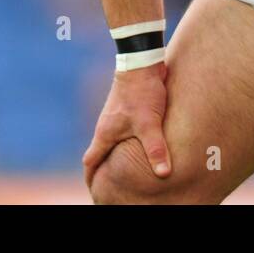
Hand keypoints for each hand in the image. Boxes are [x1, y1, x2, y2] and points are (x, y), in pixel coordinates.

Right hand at [82, 61, 170, 187]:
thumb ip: (155, 148)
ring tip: (128, 171)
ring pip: (114, 142)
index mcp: (105, 133)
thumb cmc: (142, 92)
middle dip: (105, 171)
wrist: (142, 61)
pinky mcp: (129, 110)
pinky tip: (142, 148)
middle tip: (114, 187)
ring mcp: (117, 117)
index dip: (91, 178)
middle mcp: (107, 126)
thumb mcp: (150, 123)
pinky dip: (128, 144)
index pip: (91, 162)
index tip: (94, 191)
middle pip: (101, 154)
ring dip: (117, 156)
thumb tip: (163, 173)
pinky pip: (125, 132)